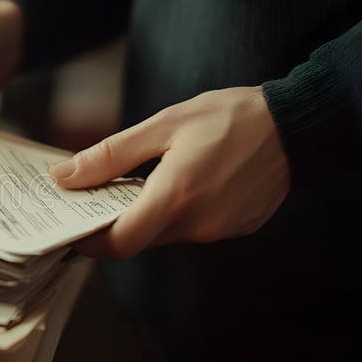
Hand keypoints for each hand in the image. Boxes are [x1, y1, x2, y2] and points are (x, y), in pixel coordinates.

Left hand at [50, 87, 290, 258]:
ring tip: (132, 183)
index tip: (71, 227)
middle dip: (112, 224)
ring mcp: (220, 230)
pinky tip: (173, 184)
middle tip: (92, 197)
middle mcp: (198, 224)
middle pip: (139, 240)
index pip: (119, 243)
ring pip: (164, 235)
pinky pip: (192, 229)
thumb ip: (110, 155)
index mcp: (175, 198)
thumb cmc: (230, 117)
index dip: (89, 242)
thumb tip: (64, 177)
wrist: (297, 124)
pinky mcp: (236, 227)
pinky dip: (174, 213)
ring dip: (144, 216)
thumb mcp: (163, 125)